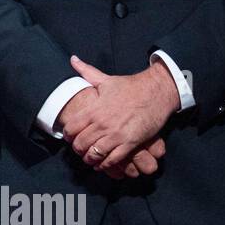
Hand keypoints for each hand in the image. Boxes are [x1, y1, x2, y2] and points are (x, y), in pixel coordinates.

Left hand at [63, 56, 179, 172]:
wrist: (157, 91)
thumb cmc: (131, 86)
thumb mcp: (106, 79)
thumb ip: (87, 72)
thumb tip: (73, 59)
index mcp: (94, 109)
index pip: (71, 128)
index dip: (68, 135)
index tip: (70, 137)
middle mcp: (102, 123)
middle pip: (80, 144)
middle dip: (78, 149)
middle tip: (80, 150)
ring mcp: (116, 134)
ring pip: (95, 154)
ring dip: (90, 159)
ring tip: (90, 159)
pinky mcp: (130, 142)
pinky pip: (113, 159)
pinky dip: (106, 165)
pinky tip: (103, 164)